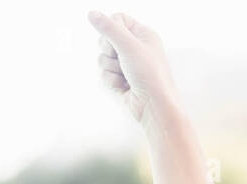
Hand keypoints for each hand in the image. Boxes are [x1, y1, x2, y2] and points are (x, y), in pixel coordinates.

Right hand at [88, 10, 180, 128]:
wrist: (154, 108)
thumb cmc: (150, 76)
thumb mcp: (129, 46)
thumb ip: (109, 28)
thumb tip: (92, 14)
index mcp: (144, 35)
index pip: (118, 19)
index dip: (112, 28)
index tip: (117, 40)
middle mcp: (136, 48)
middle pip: (106, 38)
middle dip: (110, 51)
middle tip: (122, 60)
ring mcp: (128, 65)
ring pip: (103, 57)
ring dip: (111, 68)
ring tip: (127, 76)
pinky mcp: (121, 79)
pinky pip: (104, 73)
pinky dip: (112, 80)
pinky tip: (125, 87)